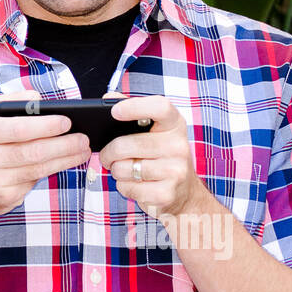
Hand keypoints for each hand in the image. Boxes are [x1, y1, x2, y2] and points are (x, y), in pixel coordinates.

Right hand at [0, 89, 92, 224]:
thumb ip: (9, 104)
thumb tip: (38, 99)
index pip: (17, 128)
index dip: (45, 125)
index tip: (67, 121)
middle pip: (32, 151)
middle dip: (63, 144)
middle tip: (84, 138)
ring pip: (38, 169)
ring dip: (65, 159)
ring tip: (82, 150)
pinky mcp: (3, 198)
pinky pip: (34, 182)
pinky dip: (53, 171)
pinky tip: (66, 163)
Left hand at [97, 91, 207, 222]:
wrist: (184, 193)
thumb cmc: (160, 155)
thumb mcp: (153, 131)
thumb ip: (133, 112)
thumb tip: (108, 97)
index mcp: (175, 124)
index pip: (160, 107)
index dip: (135, 107)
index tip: (115, 112)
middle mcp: (179, 146)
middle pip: (126, 144)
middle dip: (108, 152)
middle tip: (107, 156)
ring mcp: (176, 171)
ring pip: (123, 168)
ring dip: (116, 171)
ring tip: (125, 170)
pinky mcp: (166, 194)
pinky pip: (128, 188)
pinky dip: (124, 187)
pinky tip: (135, 184)